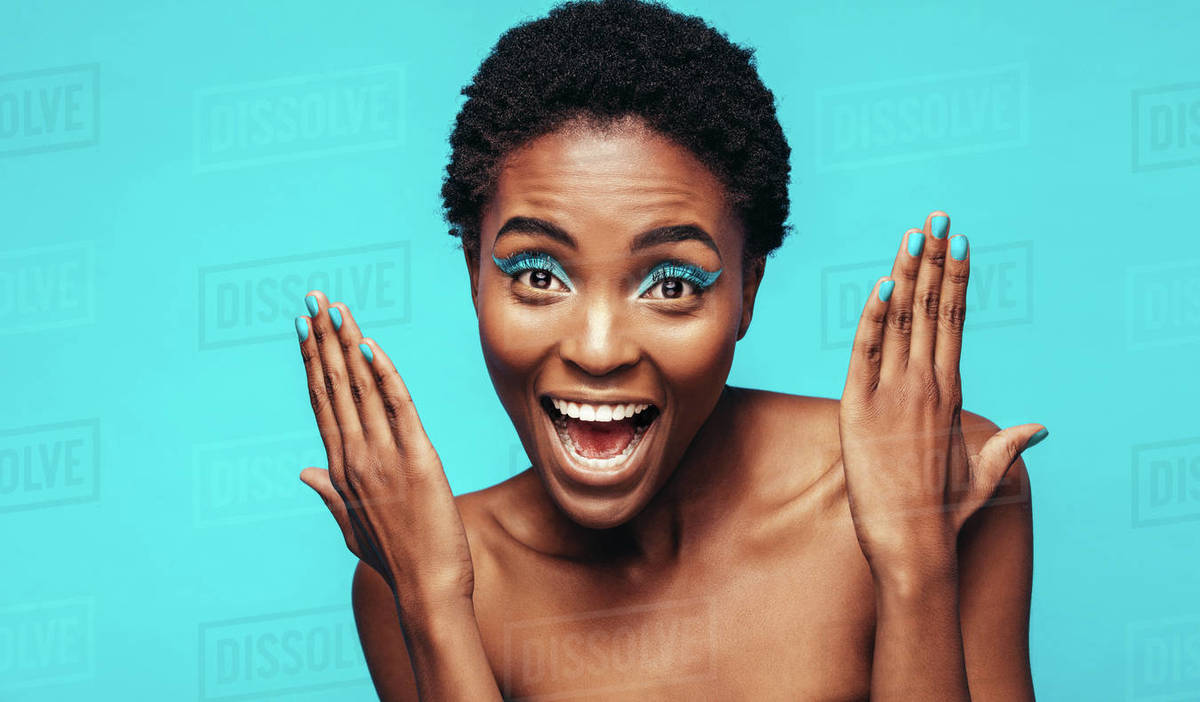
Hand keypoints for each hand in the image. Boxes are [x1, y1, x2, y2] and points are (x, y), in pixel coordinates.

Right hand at [294, 290, 474, 614]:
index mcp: (341, 469)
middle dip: (322, 340)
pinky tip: (371, 346)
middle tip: (312, 300)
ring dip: (348, 344)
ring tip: (336, 308)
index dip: (311, 363)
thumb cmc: (395, 560)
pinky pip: (398, 408)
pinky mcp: (418, 459)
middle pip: (334, 387)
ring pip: (360, 389)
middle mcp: (355, 457)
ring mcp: (383, 458)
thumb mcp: (352, 527)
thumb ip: (328, 494)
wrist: (425, 589)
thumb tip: (303, 470)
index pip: (322, 403)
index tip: (302, 330)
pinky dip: (384, 375)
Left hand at [838, 211, 1046, 581]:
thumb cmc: (943, 514)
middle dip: (935, 260)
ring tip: (916, 233)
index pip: (955, 322)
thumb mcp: (981, 473)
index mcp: (950, 393)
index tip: (959, 244)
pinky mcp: (858, 409)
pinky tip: (883, 284)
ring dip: (908, 273)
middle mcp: (926, 386)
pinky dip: (874, 318)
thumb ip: (1006, 444)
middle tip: (939, 216)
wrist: (913, 546)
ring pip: (903, 322)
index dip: (956, 280)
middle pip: (933, 310)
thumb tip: (1039, 428)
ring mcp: (894, 395)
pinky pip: (865, 354)